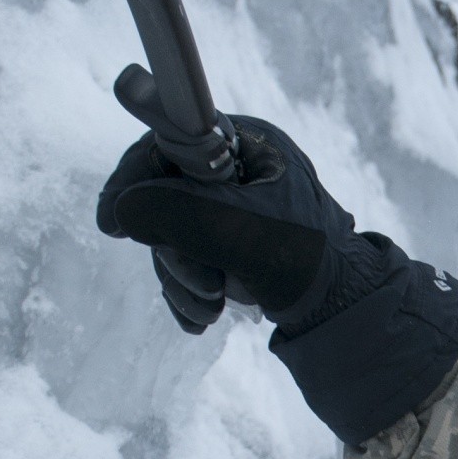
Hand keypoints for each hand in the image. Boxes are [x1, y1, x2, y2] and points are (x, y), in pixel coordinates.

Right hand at [97, 116, 360, 329]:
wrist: (347, 313)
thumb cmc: (307, 262)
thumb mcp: (241, 234)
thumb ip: (179, 213)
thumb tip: (123, 210)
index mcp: (249, 144)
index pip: (168, 140)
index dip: (133, 177)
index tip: (111, 221)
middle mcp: (239, 170)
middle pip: (164, 197)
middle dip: (173, 252)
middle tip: (202, 286)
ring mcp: (233, 209)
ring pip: (172, 236)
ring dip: (183, 281)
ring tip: (212, 309)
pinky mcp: (230, 246)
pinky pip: (186, 261)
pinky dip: (189, 293)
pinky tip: (205, 319)